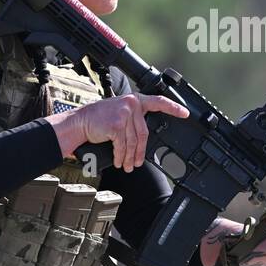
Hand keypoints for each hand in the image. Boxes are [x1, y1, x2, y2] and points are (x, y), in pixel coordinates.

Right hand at [47, 93, 189, 172]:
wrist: (79, 122)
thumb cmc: (99, 119)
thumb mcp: (120, 113)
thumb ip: (134, 119)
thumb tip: (145, 139)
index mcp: (135, 100)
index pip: (158, 101)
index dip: (173, 108)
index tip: (185, 114)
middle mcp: (131, 104)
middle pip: (143, 133)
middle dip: (140, 152)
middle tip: (137, 163)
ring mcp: (124, 113)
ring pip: (133, 142)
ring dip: (129, 157)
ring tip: (126, 165)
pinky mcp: (116, 125)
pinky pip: (122, 146)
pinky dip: (120, 156)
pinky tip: (119, 161)